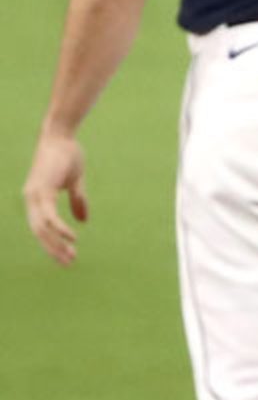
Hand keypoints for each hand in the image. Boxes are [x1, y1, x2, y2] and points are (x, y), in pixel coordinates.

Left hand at [23, 129, 87, 265]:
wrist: (61, 135)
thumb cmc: (67, 154)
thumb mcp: (75, 181)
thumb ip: (77, 201)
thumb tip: (83, 221)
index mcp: (37, 199)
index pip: (42, 228)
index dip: (53, 243)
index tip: (67, 256)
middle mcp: (32, 200)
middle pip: (39, 233)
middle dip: (54, 250)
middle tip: (69, 263)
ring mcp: (34, 196)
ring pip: (42, 229)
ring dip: (56, 244)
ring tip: (70, 256)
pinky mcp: (41, 191)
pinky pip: (49, 216)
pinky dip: (60, 229)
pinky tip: (71, 238)